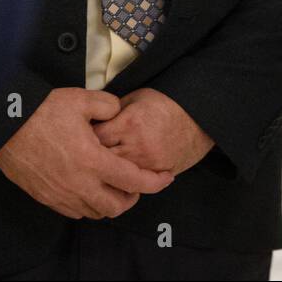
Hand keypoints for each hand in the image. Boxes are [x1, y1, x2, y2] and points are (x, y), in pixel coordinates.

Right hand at [0, 87, 173, 219]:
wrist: (3, 126)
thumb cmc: (41, 111)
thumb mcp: (82, 99)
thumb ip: (108, 106)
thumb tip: (118, 112)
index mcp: (93, 161)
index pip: (134, 181)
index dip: (156, 182)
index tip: (166, 177)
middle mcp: (79, 184)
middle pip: (117, 206)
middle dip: (133, 198)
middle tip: (137, 182)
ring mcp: (61, 194)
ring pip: (95, 212)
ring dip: (110, 202)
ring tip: (114, 185)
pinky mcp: (45, 197)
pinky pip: (74, 211)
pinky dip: (87, 204)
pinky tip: (88, 187)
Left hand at [93, 87, 214, 175]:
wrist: (198, 118)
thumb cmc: (166, 104)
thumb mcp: (137, 98)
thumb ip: (113, 111)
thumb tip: (91, 119)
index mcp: (129, 123)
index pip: (95, 137)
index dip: (85, 136)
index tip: (82, 135)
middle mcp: (136, 146)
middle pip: (101, 159)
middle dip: (92, 156)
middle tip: (86, 152)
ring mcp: (147, 163)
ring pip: (115, 176)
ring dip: (106, 171)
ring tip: (100, 164)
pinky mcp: (156, 174)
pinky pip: (132, 184)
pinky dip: (123, 181)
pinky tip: (117, 175)